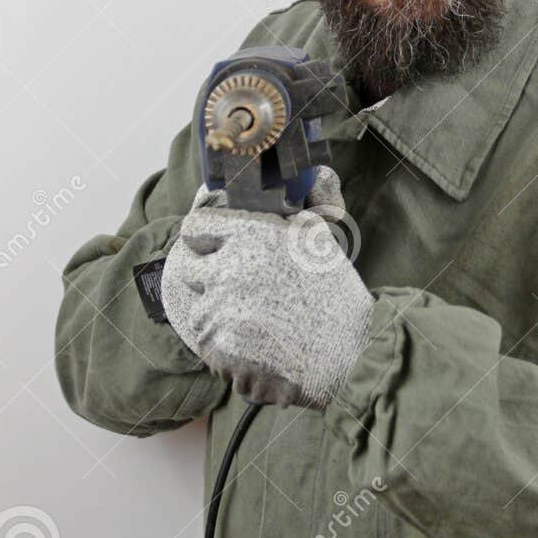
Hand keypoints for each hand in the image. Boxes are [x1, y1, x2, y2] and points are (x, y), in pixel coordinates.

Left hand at [160, 167, 371, 408]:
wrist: (346, 356)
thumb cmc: (335, 297)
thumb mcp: (320, 240)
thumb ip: (300, 209)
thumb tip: (306, 181)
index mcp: (251, 235)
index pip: (196, 227)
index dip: (205, 237)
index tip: (214, 246)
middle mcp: (229, 268)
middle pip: (191, 269)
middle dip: (210, 278)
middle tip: (243, 291)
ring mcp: (219, 309)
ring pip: (201, 309)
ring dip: (222, 317)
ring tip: (261, 325)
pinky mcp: (216, 346)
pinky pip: (210, 343)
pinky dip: (228, 348)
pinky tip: (260, 348)